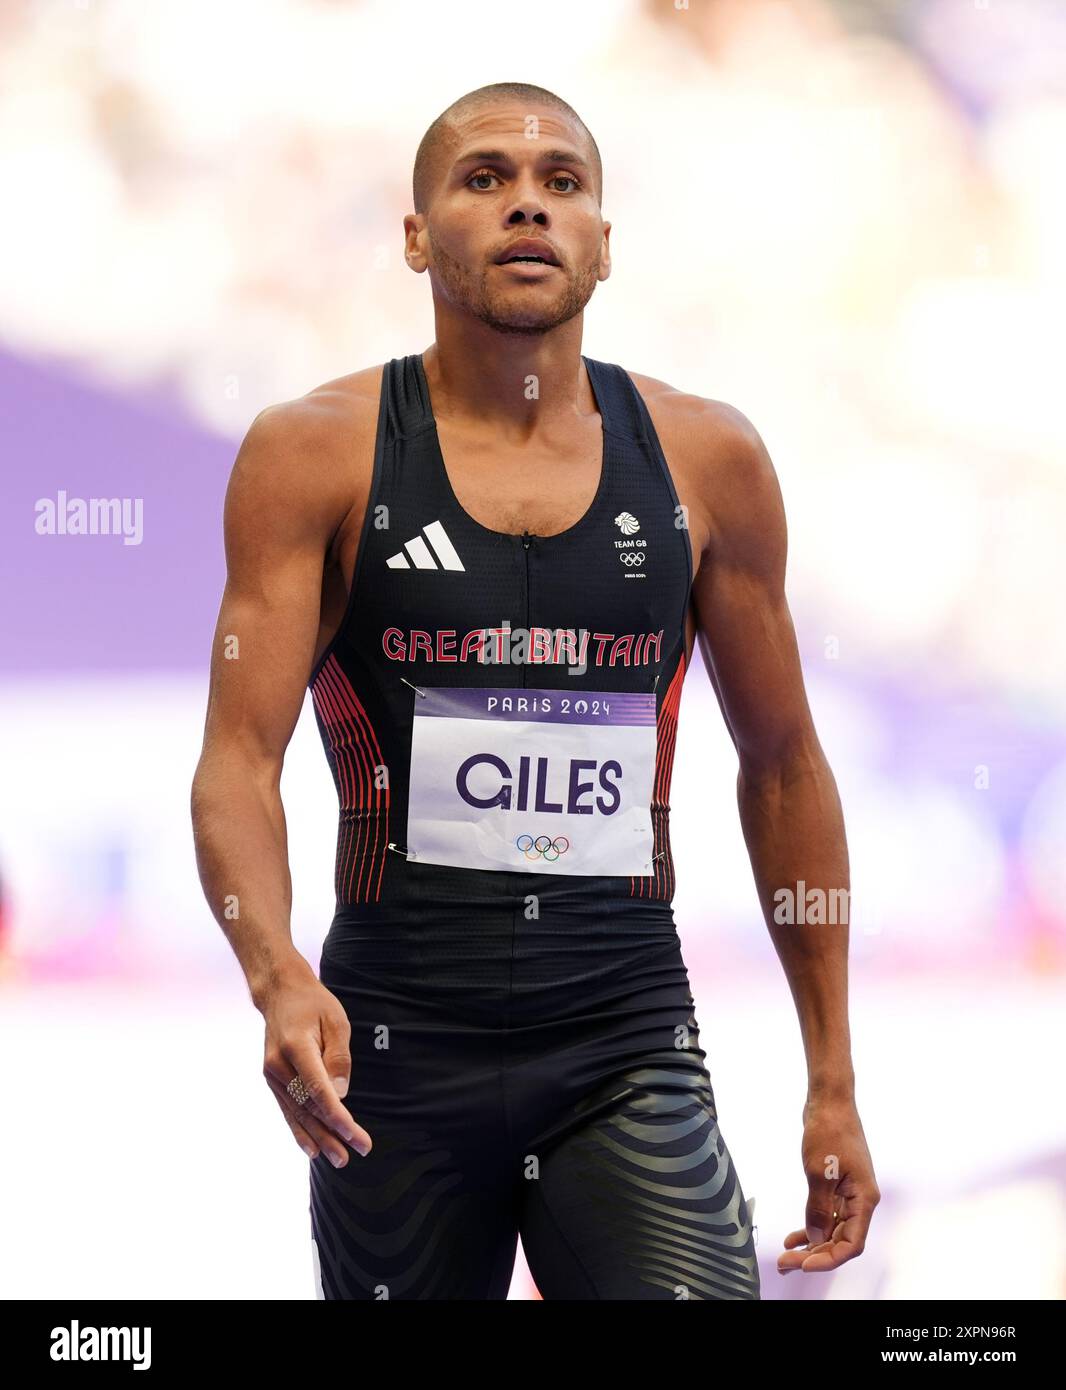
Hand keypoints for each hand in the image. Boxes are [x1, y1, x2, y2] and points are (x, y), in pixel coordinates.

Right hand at [258, 962, 372, 1167]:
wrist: (280, 993)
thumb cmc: (313, 1004)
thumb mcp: (336, 1021)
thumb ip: (338, 1057)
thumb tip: (341, 1095)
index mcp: (296, 1047)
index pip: (318, 1090)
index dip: (337, 1117)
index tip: (354, 1135)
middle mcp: (279, 1065)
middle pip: (308, 1107)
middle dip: (332, 1133)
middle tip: (354, 1155)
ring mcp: (272, 1074)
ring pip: (297, 1113)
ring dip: (318, 1138)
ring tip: (338, 1159)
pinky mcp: (272, 1079)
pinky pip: (287, 1109)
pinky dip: (299, 1130)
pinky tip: (312, 1149)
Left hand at [778, 1093, 879, 1274]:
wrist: (828, 1101)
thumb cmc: (828, 1131)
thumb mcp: (819, 1172)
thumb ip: (819, 1209)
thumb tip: (816, 1241)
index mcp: (864, 1199)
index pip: (852, 1243)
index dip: (829, 1259)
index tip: (802, 1265)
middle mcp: (860, 1200)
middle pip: (841, 1241)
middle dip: (814, 1256)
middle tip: (784, 1264)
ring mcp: (849, 1193)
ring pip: (833, 1230)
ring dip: (811, 1245)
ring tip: (786, 1256)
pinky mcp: (837, 1185)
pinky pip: (827, 1216)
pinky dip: (812, 1227)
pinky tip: (793, 1237)